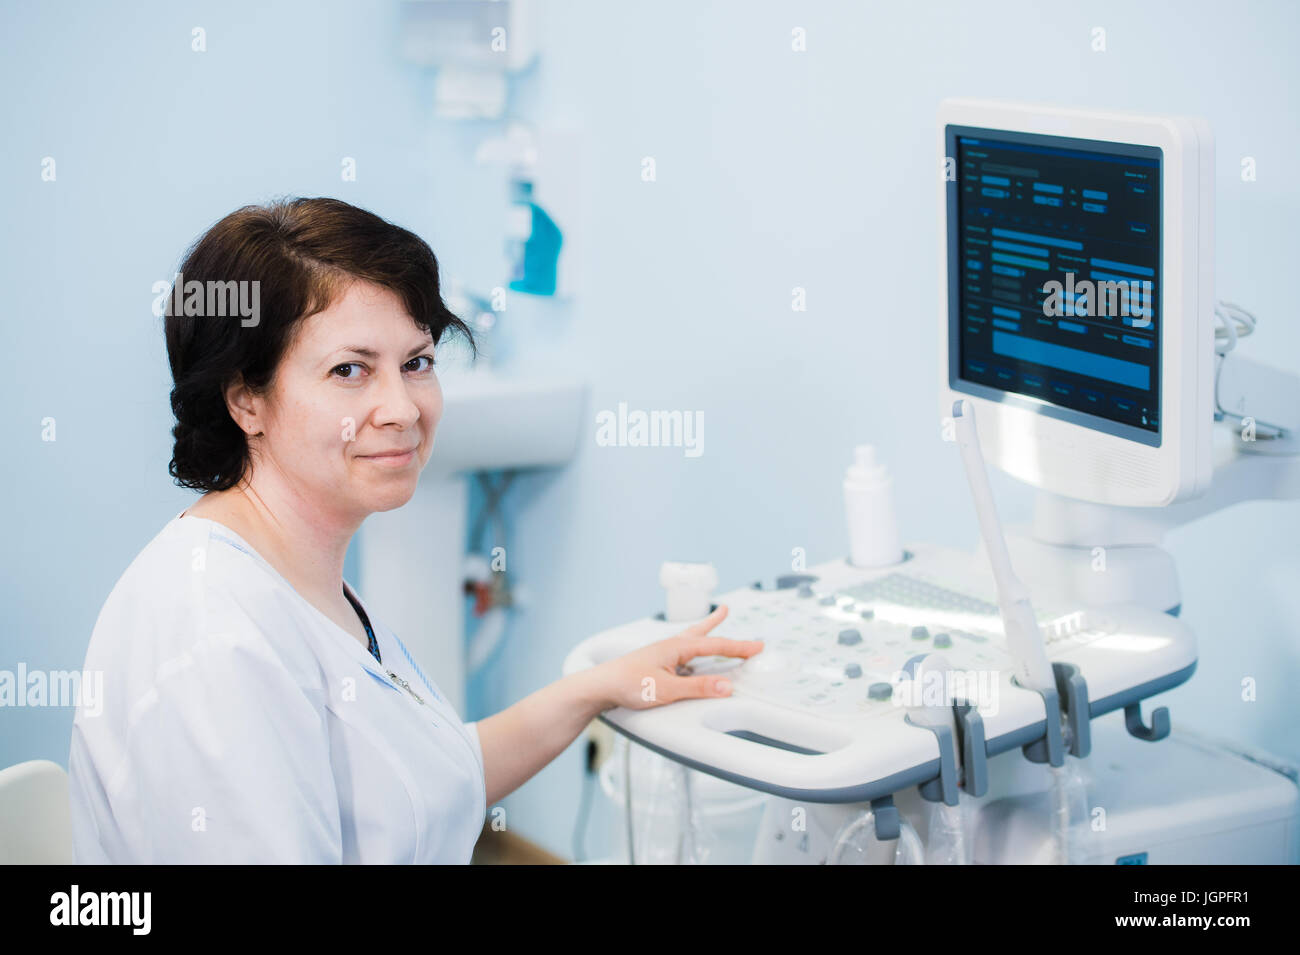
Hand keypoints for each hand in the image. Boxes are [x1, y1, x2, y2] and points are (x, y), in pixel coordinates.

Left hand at [592, 605, 763, 711]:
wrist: (599, 687)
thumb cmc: (627, 684)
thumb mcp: (667, 689)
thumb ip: (698, 689)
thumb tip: (727, 686)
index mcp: (676, 647)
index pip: (714, 645)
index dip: (738, 647)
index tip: (758, 647)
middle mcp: (670, 646)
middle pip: (701, 634)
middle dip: (717, 624)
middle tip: (728, 611)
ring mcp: (663, 655)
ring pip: (691, 641)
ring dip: (706, 633)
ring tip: (716, 620)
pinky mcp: (656, 665)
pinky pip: (683, 655)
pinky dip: (694, 653)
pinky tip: (694, 662)